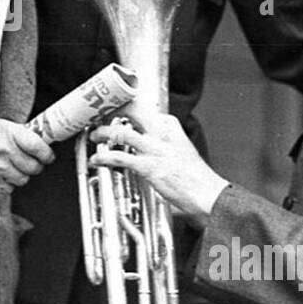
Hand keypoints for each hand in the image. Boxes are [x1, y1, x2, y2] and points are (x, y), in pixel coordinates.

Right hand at [0, 119, 53, 193]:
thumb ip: (19, 134)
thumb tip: (41, 144)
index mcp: (8, 133)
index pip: (38, 147)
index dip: (47, 155)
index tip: (47, 157)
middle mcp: (3, 150)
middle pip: (34, 167)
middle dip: (35, 166)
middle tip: (29, 163)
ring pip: (23, 179)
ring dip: (20, 175)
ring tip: (9, 167)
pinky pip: (9, 188)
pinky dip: (7, 183)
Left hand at [89, 112, 228, 220]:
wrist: (207, 194)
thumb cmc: (196, 177)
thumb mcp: (181, 149)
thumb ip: (165, 142)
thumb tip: (148, 143)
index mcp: (171, 128)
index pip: (145, 111)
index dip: (126, 109)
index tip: (116, 112)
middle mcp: (162, 134)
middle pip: (131, 112)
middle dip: (112, 111)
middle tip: (100, 115)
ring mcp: (154, 149)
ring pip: (120, 132)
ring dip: (102, 133)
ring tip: (94, 135)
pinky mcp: (147, 166)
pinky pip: (118, 157)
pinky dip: (103, 157)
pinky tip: (96, 159)